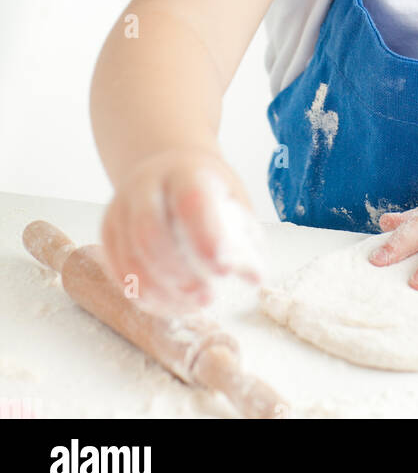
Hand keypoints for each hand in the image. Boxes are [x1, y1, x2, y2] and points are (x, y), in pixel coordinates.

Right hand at [100, 146, 261, 314]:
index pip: (190, 200)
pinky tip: (169, 305)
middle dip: (177, 273)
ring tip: (192, 305)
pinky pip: (118, 268)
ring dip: (159, 291)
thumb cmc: (205, 186)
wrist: (165, 166)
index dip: (205, 237)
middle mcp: (144, 185)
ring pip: (130, 256)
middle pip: (149, 231)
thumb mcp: (230, 195)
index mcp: (182, 170)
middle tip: (207, 296)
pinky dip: (143, 294)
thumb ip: (243, 233)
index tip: (224, 271)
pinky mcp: (108, 231)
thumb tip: (255, 279)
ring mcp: (121, 208)